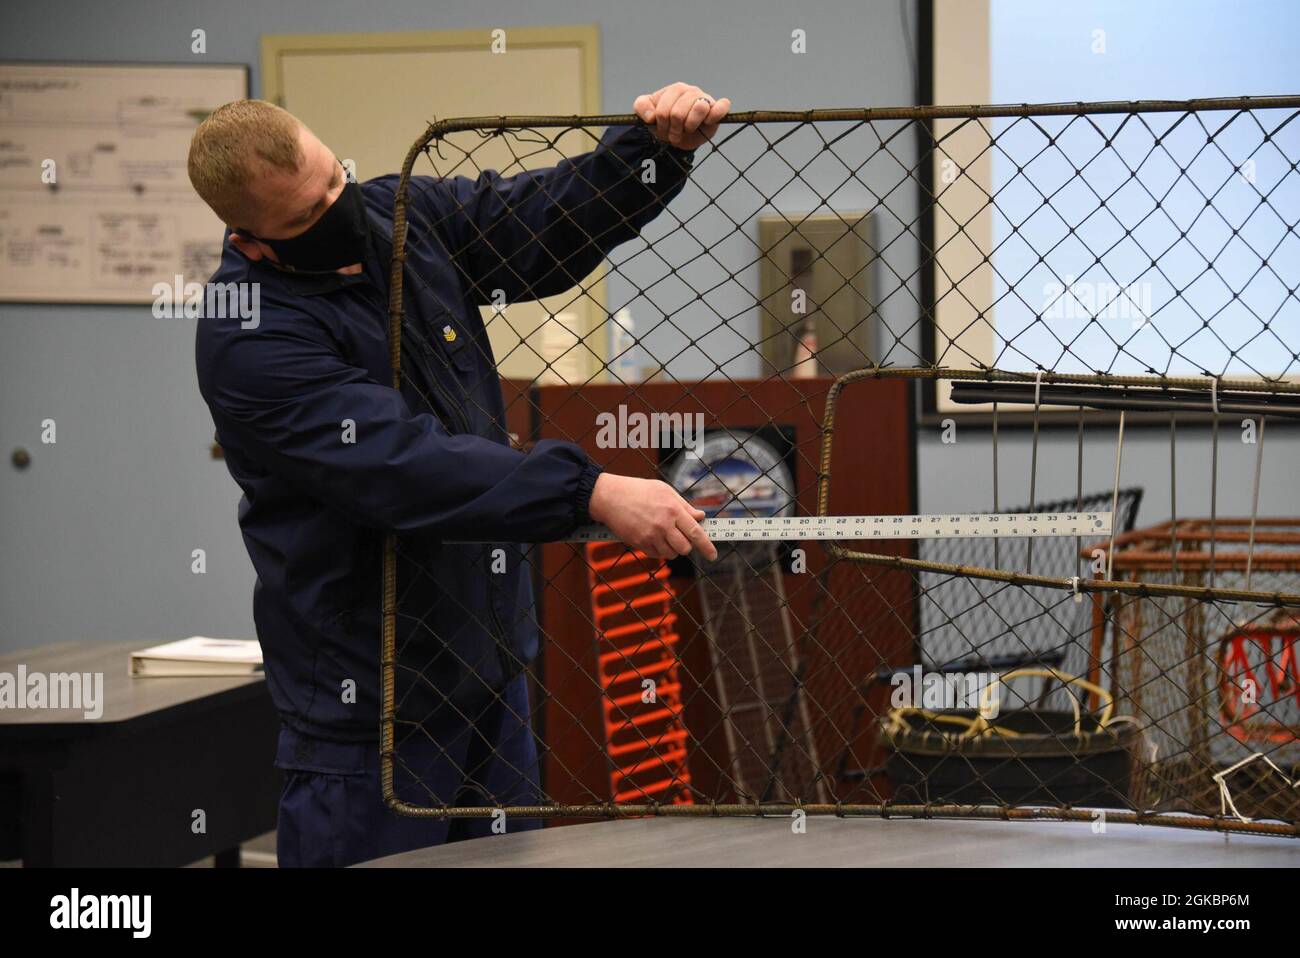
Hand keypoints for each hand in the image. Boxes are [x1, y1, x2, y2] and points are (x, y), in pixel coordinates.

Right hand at [588, 473, 717, 561]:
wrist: (610, 497)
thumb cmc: (638, 490)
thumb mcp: (665, 490)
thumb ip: (684, 505)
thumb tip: (700, 517)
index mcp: (673, 510)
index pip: (696, 532)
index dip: (707, 546)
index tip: (713, 555)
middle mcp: (663, 525)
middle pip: (685, 548)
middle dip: (687, 546)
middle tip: (681, 537)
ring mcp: (651, 536)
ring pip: (672, 553)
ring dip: (673, 549)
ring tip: (665, 535)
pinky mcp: (640, 543)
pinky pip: (657, 554)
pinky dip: (659, 550)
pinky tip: (654, 538)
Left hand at [633, 82, 730, 150]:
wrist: (679, 136)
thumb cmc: (665, 122)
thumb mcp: (647, 114)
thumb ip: (641, 106)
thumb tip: (651, 116)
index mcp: (675, 90)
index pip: (665, 108)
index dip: (662, 123)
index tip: (662, 128)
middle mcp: (691, 92)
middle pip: (679, 111)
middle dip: (674, 128)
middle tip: (674, 134)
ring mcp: (705, 99)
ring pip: (700, 107)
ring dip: (690, 126)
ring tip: (687, 131)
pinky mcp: (717, 109)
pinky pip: (723, 106)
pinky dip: (715, 114)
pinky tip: (707, 122)